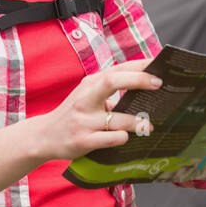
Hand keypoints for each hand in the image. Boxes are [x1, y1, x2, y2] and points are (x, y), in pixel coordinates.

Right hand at [36, 58, 160, 161]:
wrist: (44, 136)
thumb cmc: (75, 113)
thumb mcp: (88, 95)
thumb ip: (110, 89)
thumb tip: (146, 85)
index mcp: (90, 83)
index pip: (118, 69)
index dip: (140, 67)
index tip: (161, 67)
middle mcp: (85, 98)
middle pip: (113, 81)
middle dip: (138, 80)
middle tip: (158, 84)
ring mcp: (83, 120)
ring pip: (118, 118)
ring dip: (138, 122)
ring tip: (149, 125)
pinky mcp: (82, 140)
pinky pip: (111, 139)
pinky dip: (123, 137)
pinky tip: (126, 137)